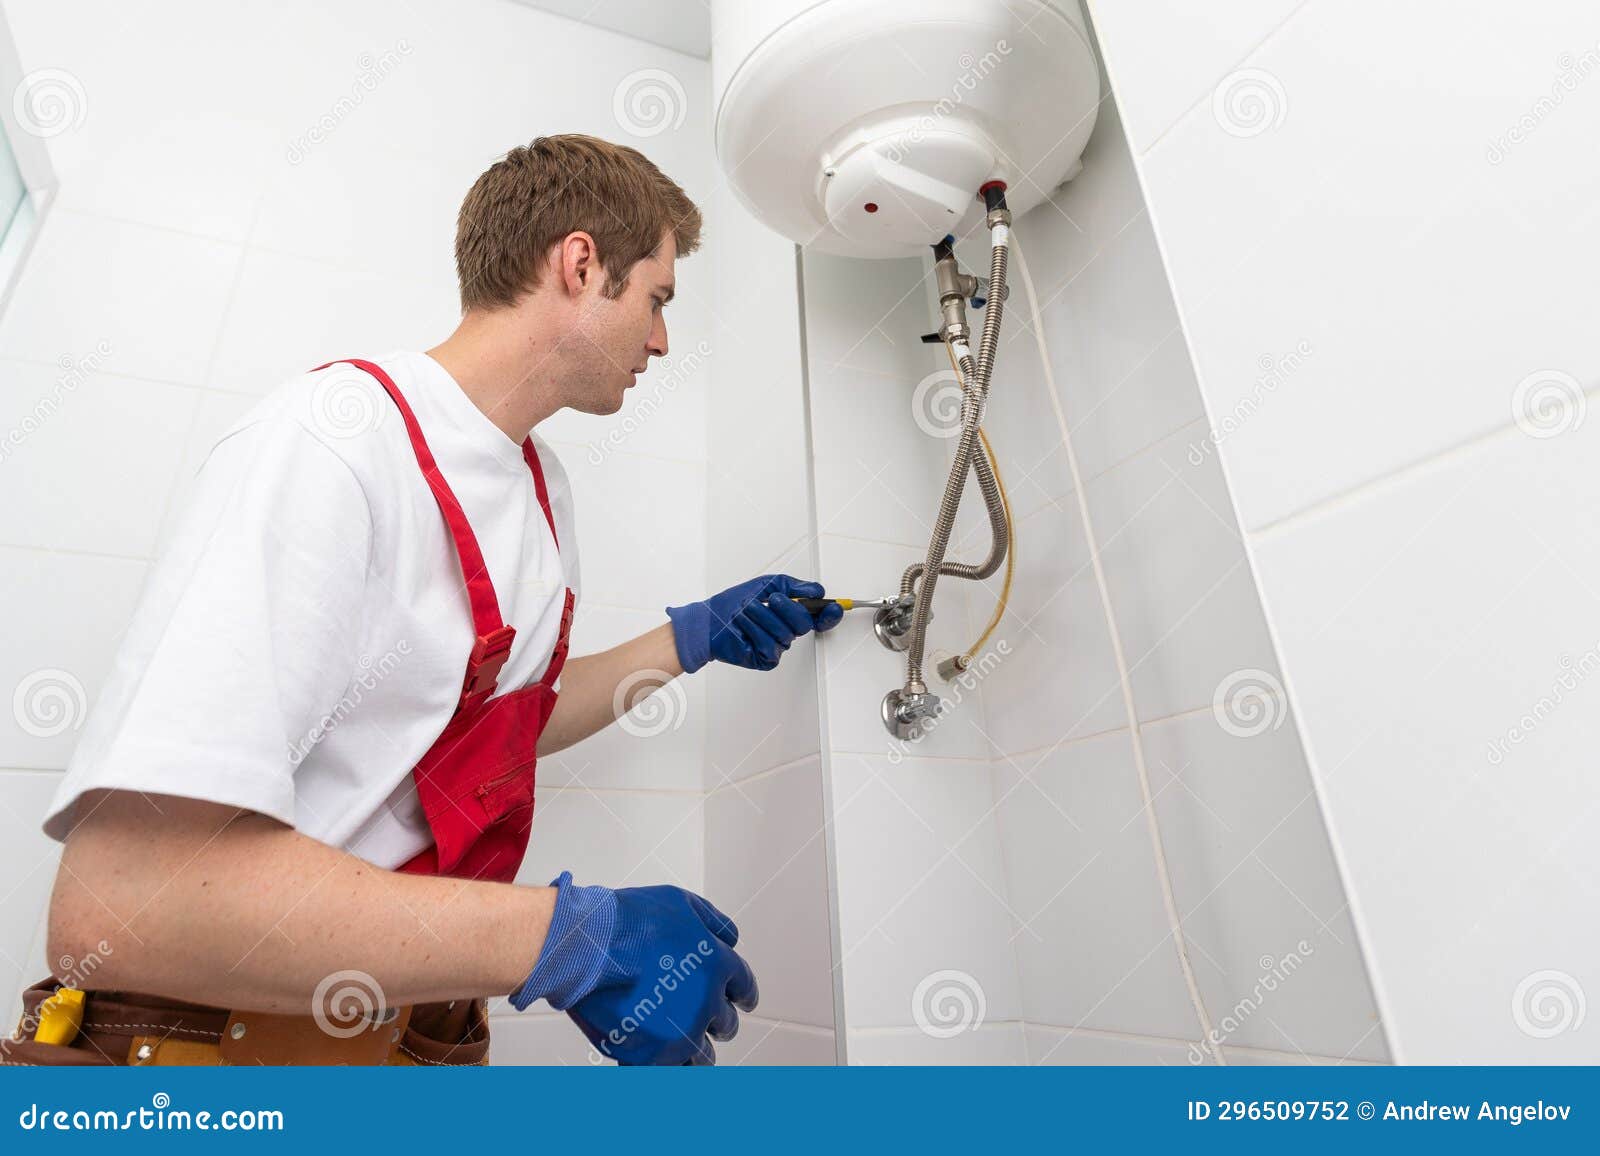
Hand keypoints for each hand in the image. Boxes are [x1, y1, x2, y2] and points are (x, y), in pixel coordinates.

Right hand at [509, 872, 757, 1065]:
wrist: (588, 945)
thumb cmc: (628, 921)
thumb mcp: (681, 902)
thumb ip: (713, 922)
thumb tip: (729, 938)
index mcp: (717, 965)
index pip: (745, 987)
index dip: (743, 995)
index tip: (742, 1001)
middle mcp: (705, 1003)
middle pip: (726, 1024)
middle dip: (717, 1021)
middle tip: (700, 1014)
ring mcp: (680, 1033)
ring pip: (703, 1056)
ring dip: (693, 1047)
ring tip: (679, 1041)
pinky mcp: (652, 1055)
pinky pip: (667, 1071)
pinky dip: (662, 1064)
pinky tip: (654, 1055)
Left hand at [665, 573, 844, 672]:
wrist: (709, 621)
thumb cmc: (733, 603)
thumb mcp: (767, 585)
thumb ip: (794, 586)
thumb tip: (817, 591)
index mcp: (789, 613)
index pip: (817, 617)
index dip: (828, 614)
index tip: (833, 607)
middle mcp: (786, 630)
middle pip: (803, 623)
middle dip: (788, 608)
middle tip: (772, 599)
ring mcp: (777, 646)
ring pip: (784, 633)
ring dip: (763, 617)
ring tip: (747, 611)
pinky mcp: (766, 659)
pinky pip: (770, 646)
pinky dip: (755, 632)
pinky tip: (744, 627)